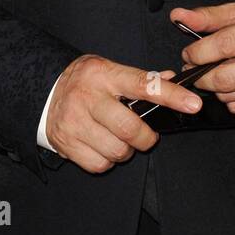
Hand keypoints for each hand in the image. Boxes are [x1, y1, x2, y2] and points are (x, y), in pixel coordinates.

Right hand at [46, 55, 201, 173]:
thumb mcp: (110, 69)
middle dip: (146, 137)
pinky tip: (103, 146)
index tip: (193, 104)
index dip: (171, 96)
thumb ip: (141, 78)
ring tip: (118, 139)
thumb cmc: (85, 81)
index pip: (144, 85)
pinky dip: (107, 160)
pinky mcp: (66, 144)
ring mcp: (74, 122)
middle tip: (145, 135)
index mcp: (105, 75)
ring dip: (126, 150)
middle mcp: (88, 98)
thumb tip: (170, 79)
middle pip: (130, 128)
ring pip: (117, 151)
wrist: (42, 90)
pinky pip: (100, 164)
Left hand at [170, 3, 234, 114]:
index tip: (189, 53)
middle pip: (224, 78)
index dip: (198, 53)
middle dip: (201, 77)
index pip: (222, 46)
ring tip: (215, 73)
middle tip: (195, 68)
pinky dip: (228, 99)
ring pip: (230, 95)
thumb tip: (178, 16)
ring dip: (214, 88)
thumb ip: (207, 16)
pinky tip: (231, 84)